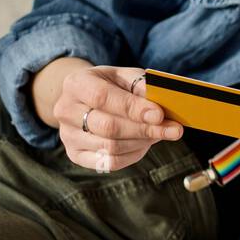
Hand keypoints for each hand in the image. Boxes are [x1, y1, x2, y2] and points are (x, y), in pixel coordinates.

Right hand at [54, 65, 182, 171]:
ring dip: (142, 142)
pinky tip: (144, 144)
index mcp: (76, 83)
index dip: (133, 108)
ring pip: (111, 147)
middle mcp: (65, 110)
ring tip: (160, 133)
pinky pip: (109, 163)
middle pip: (108, 127)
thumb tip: (161, 102)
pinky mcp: (75, 154)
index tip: (159, 115)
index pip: (103, 98)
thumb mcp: (125, 76)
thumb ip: (142, 85)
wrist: (86, 98)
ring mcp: (67, 135)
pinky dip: (133, 155)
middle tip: (174, 130)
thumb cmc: (112, 85)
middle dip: (145, 129)